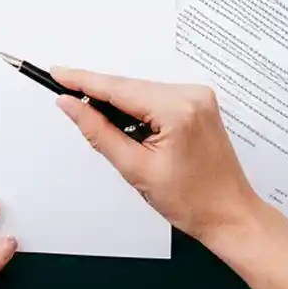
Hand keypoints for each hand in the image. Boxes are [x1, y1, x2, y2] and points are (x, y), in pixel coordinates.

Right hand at [52, 68, 261, 242]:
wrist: (229, 214)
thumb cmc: (192, 201)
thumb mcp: (135, 168)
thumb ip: (98, 131)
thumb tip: (71, 105)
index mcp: (178, 110)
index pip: (118, 88)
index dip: (83, 80)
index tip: (57, 74)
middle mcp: (191, 95)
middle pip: (129, 87)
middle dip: (98, 95)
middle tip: (68, 101)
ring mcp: (198, 97)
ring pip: (142, 91)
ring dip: (119, 105)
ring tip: (107, 131)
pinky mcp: (199, 103)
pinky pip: (157, 97)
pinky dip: (138, 108)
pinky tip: (130, 128)